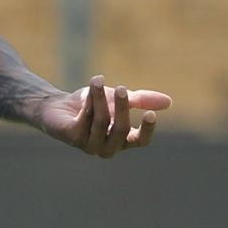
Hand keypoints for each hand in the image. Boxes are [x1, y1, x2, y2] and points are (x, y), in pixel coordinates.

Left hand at [38, 76, 171, 156]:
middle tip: (120, 88)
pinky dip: (89, 101)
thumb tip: (169, 102)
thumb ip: (141, 100)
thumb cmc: (92, 104)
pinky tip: (91, 86)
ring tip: (98, 79)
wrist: (58, 105)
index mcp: (123, 141)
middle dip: (121, 108)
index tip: (150, 113)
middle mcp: (107, 147)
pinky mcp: (72, 138)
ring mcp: (89, 145)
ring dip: (100, 99)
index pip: (140, 141)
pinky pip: (85, 118)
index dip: (146, 130)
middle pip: (121, 130)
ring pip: (101, 122)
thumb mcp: (119, 99)